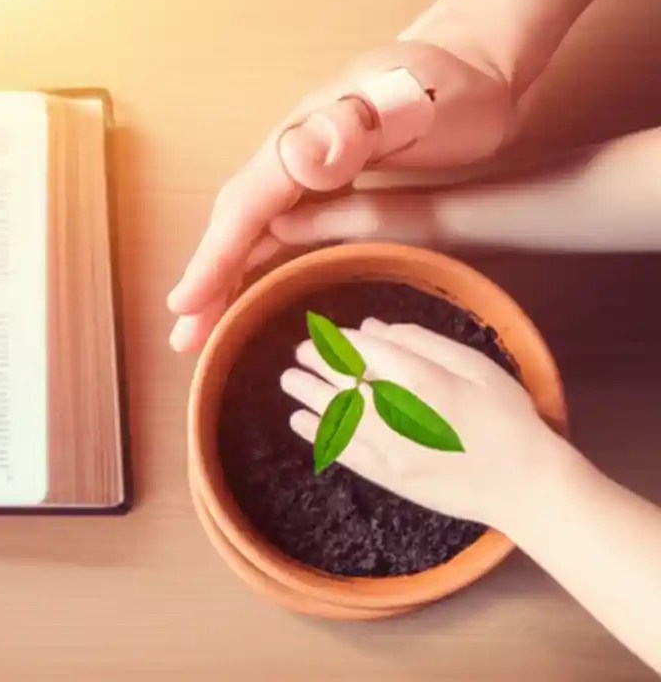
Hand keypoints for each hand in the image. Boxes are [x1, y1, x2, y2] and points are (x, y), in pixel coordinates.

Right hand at [167, 41, 515, 352]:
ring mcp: (306, 175)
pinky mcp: (327, 191)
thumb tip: (299, 156)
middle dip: (207, 279)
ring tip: (200, 334)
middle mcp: (291, 156)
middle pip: (237, 222)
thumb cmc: (448, 88)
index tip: (186, 303)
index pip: (247, 203)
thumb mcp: (409, 99)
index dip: (215, 255)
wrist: (476, 70)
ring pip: (253, 231)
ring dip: (224, 280)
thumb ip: (359, 121)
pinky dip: (256, 268)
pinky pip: (278, 234)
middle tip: (183, 339)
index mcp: (301, 137)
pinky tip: (249, 296)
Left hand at [279, 318, 578, 530]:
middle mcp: (399, 414)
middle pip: (344, 383)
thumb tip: (374, 328)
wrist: (525, 485)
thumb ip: (422, 344)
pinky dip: (318, 435)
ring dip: (309, 396)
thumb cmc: (508, 418)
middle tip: (299, 353)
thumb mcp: (475, 366)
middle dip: (318, 365)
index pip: (367, 353)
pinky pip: (344, 452)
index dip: (342, 341)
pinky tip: (300, 421)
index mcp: (424, 381)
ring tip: (289, 380)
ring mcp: (391, 449)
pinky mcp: (389, 477)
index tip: (329, 334)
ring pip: (336, 417)